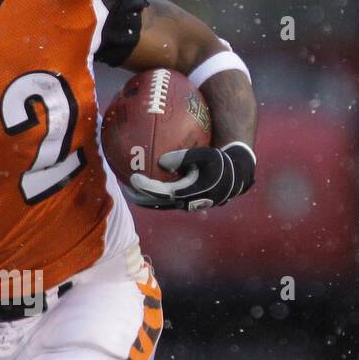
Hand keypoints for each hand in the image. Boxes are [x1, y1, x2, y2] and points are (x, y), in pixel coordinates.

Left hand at [127, 142, 255, 210]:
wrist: (235, 176)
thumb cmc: (221, 161)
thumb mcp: (207, 155)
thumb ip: (185, 157)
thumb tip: (162, 161)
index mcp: (190, 193)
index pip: (163, 192)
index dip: (146, 187)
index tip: (133, 178)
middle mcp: (185, 203)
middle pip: (156, 203)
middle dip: (139, 196)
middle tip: (123, 186)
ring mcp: (185, 205)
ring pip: (158, 204)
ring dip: (143, 198)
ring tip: (128, 189)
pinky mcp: (185, 202)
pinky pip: (164, 200)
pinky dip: (152, 195)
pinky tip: (143, 184)